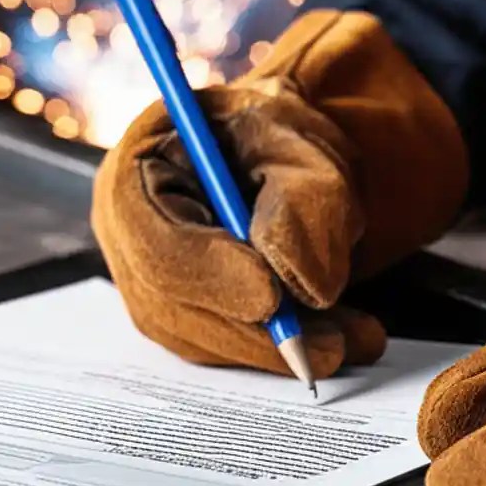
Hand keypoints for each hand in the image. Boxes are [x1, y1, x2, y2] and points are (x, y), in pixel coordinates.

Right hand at [92, 11, 467, 377]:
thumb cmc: (276, 134)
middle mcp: (130, 235)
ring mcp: (150, 282)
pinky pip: (224, 346)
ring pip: (203, 337)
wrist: (276, 152)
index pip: (154, 237)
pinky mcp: (184, 313)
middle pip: (174, 304)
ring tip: (355, 341)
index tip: (270, 297)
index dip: (208, 273)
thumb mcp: (300, 144)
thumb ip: (302, 202)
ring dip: (278, 349)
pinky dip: (281, 351)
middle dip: (256, 332)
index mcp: (138, 170)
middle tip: (330, 346)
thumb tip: (298, 281)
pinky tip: (339, 341)